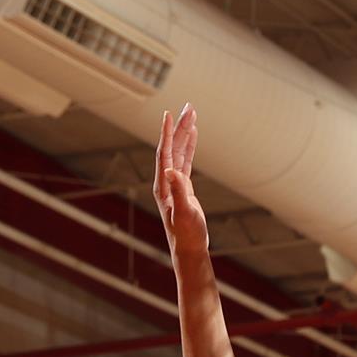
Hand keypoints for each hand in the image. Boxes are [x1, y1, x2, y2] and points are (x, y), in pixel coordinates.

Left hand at [152, 105, 206, 257]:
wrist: (189, 248)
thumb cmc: (187, 234)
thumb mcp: (185, 214)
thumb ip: (179, 192)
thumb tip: (171, 171)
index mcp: (163, 185)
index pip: (165, 153)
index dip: (167, 134)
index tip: (169, 114)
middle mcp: (166, 181)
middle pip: (172, 147)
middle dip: (179, 127)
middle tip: (189, 107)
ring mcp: (173, 183)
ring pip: (179, 151)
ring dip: (185, 133)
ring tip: (192, 114)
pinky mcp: (183, 187)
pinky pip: (185, 161)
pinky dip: (189, 146)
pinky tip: (193, 135)